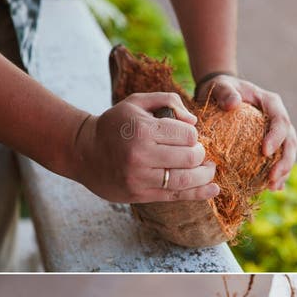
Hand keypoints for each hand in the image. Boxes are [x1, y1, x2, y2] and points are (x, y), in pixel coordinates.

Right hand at [71, 92, 218, 203]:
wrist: (83, 152)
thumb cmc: (114, 124)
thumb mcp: (137, 102)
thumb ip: (168, 101)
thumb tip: (194, 121)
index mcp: (143, 130)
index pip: (187, 134)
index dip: (194, 135)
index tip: (189, 135)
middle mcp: (141, 155)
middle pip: (190, 157)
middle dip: (201, 154)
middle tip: (199, 152)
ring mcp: (140, 178)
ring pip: (185, 180)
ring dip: (204, 176)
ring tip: (209, 169)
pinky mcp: (139, 195)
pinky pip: (175, 196)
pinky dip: (198, 194)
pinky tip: (213, 190)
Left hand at [195, 75, 296, 190]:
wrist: (221, 94)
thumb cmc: (220, 88)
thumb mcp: (220, 86)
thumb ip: (225, 92)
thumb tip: (233, 103)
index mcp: (271, 103)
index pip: (280, 121)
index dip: (276, 137)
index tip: (264, 152)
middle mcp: (278, 118)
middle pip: (290, 141)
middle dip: (285, 161)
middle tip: (272, 178)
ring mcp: (276, 132)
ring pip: (287, 153)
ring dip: (283, 171)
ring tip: (273, 187)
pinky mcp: (270, 144)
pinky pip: (276, 160)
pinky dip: (276, 174)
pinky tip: (272, 189)